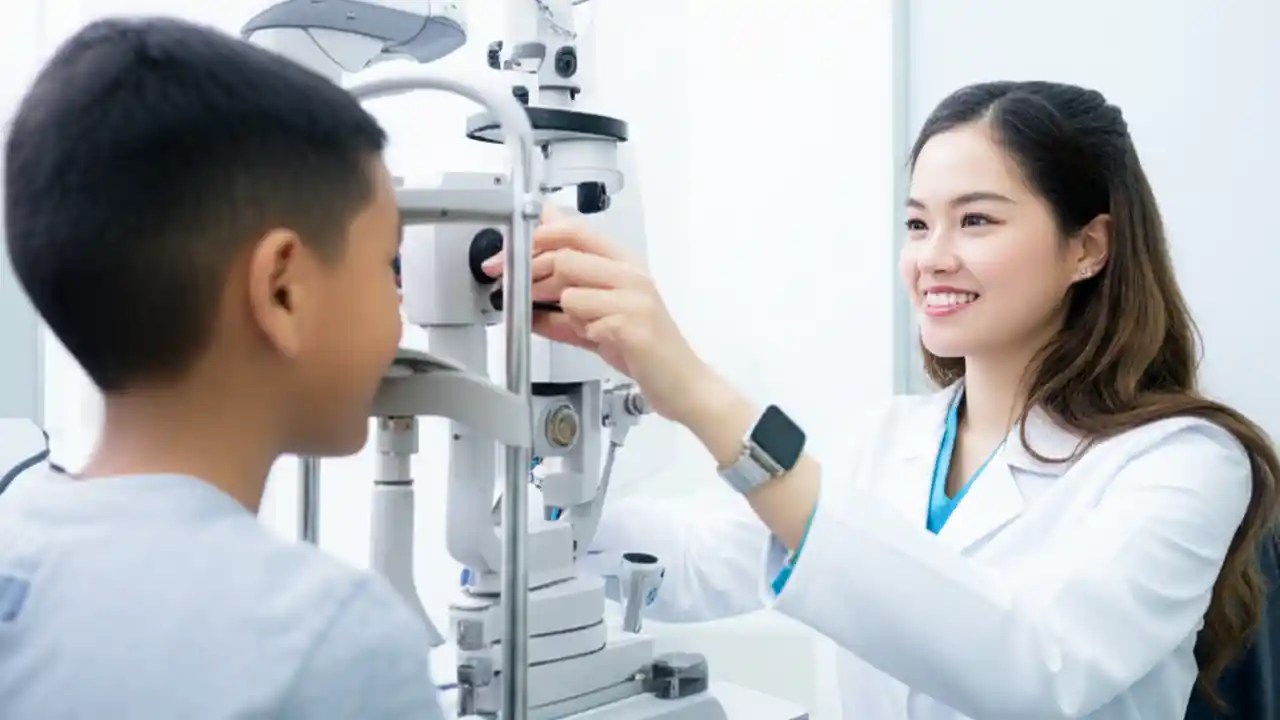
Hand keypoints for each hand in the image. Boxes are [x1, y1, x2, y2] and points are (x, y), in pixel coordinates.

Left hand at [481, 207, 708, 421]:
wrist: (682, 383)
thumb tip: (530, 272)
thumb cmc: (642, 349)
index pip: (573, 231)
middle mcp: (631, 274)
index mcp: (625, 264)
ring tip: (581, 328)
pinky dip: (580, 333)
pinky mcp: (631, 325)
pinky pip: (583, 321)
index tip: (506, 258)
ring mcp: (634, 298)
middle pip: (564, 258)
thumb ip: (565, 288)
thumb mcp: (597, 314)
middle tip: (514, 293)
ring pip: (569, 293)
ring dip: (563, 314)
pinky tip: (598, 341)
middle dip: (530, 278)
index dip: (534, 240)